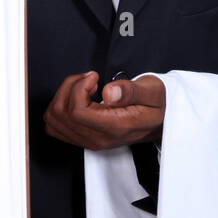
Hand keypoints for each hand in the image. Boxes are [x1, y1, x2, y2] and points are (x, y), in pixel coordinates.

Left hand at [42, 70, 164, 150]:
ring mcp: (91, 140)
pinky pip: (57, 127)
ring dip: (63, 97)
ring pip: (54, 120)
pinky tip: (76, 98)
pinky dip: (60, 108)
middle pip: (61, 114)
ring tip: (82, 87)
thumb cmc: (158, 104)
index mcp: (115, 127)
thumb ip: (130, 91)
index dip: (79, 88)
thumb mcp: (152, 90)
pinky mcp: (85, 138)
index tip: (93, 77)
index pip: (77, 112)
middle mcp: (99, 138)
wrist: (163, 120)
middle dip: (70, 88)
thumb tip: (109, 93)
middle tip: (88, 79)